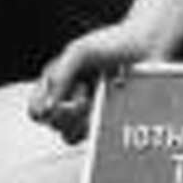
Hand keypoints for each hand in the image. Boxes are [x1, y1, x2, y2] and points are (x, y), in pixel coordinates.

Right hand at [32, 22, 155, 143]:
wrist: (147, 46)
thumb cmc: (112, 43)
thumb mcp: (81, 51)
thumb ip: (60, 75)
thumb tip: (47, 110)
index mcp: (57, 84)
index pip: (36, 111)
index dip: (43, 111)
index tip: (60, 100)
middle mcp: (69, 101)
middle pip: (55, 126)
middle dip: (68, 114)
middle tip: (85, 97)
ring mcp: (89, 112)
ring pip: (72, 136)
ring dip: (82, 123)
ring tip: (99, 102)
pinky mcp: (108, 120)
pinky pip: (96, 138)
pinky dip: (99, 129)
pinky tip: (112, 109)